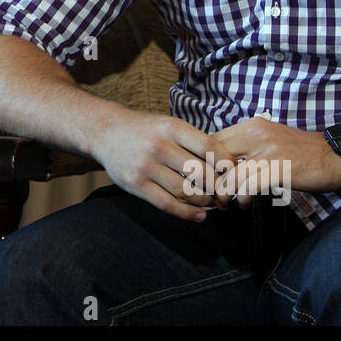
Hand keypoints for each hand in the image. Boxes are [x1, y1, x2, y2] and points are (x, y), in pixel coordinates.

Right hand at [92, 109, 237, 220]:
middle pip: (201, 173)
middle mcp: (160, 146)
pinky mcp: (136, 184)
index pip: (210, 147)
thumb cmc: (144, 130)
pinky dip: (187, 214)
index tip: (234, 173)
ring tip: (212, 203)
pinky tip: (200, 216)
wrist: (105, 131)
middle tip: (227, 195)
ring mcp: (146, 166)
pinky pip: (167, 204)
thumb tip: (227, 164)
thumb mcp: (168, 125)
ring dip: (205, 201)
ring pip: (186, 191)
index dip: (227, 163)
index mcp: (172, 127)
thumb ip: (193, 142)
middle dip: (219, 188)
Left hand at [213, 117, 340, 204]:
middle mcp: (255, 134)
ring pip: (228, 175)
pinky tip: (246, 203)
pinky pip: (248, 186)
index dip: (203, 163)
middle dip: (207, 180)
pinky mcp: (278, 169)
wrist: (334, 156)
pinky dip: (242, 198)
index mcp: (250, 126)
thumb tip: (217, 164)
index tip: (204, 180)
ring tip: (226, 203)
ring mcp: (267, 151)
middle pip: (213, 157)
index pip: (211, 141)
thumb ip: (244, 146)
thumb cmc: (300, 153)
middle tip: (209, 195)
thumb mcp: (268, 140)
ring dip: (223, 194)